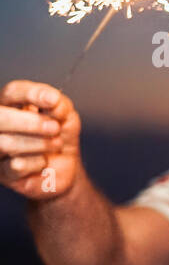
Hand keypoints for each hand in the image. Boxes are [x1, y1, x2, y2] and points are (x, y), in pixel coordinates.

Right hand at [0, 80, 79, 198]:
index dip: (31, 94)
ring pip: (6, 143)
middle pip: (0, 117)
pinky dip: (38, 162)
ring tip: (56, 144)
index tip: (53, 101)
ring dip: (39, 143)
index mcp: (10, 104)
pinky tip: (43, 162)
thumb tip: (52, 99)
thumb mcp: (66, 116)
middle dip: (31, 122)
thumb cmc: (60, 135)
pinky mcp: (3, 173)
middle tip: (55, 128)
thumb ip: (59, 104)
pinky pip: (16, 166)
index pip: (12, 92)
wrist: (66, 166)